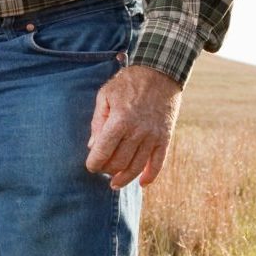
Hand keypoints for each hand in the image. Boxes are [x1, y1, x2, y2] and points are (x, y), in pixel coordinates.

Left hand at [86, 64, 181, 189]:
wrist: (160, 72)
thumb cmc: (128, 83)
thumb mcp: (105, 95)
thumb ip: (97, 121)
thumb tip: (92, 146)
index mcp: (119, 120)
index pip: (102, 152)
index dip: (94, 164)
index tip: (90, 166)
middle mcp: (137, 131)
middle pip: (119, 163)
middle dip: (107, 170)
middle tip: (102, 169)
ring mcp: (153, 136)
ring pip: (136, 167)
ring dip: (124, 179)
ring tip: (115, 183)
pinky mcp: (165, 137)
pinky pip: (158, 163)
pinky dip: (149, 176)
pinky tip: (141, 183)